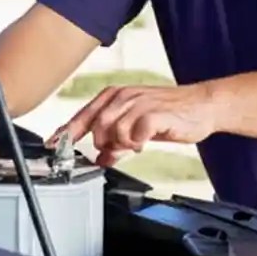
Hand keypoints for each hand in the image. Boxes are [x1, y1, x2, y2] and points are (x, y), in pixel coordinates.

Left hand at [50, 83, 219, 166]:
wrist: (203, 106)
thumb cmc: (171, 113)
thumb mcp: (138, 127)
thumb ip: (117, 142)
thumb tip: (101, 159)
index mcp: (115, 96)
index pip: (83, 115)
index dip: (67, 131)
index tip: (53, 144)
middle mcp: (124, 96)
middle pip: (96, 126)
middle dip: (102, 144)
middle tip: (117, 150)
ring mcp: (139, 103)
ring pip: (113, 131)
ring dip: (121, 144)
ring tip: (134, 144)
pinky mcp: (155, 114)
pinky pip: (134, 134)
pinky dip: (136, 143)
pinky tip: (143, 143)